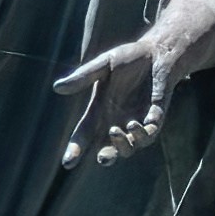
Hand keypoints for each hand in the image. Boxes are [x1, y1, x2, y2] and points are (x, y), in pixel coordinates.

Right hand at [56, 0, 214, 164]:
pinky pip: (150, 134)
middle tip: (103, 159)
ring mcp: (136, 122)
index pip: (84, 135)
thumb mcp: (103, 65)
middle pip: (107, 149)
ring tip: (116, 130)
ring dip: (123, 145)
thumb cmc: (128, 58)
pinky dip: (144, 134)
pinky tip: (139, 123)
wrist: (157, 52)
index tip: (68, 163)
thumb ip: (84, 77)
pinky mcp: (155, 118)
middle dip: (106, 157)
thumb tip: (57, 88)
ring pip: (129, 147)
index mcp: (99, 110)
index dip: (75, 150)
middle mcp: (116, 121)